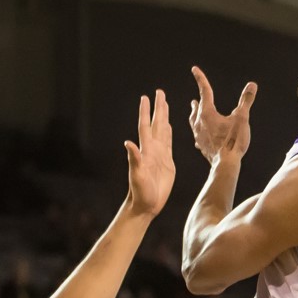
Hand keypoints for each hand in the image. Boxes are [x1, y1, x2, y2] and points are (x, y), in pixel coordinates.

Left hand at [123, 90, 175, 215]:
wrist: (146, 205)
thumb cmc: (140, 192)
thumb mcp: (137, 176)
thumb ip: (134, 159)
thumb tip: (128, 143)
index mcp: (146, 150)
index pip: (146, 126)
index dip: (146, 112)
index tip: (146, 97)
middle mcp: (152, 149)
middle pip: (156, 124)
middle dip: (158, 108)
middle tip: (159, 92)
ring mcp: (160, 155)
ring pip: (163, 130)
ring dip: (164, 117)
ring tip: (165, 104)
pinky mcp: (167, 162)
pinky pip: (169, 143)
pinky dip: (169, 132)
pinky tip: (169, 126)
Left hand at [188, 67, 255, 164]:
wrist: (226, 163)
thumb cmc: (233, 140)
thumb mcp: (242, 118)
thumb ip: (246, 100)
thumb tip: (252, 85)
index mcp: (208, 113)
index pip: (204, 91)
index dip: (200, 79)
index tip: (194, 69)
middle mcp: (200, 123)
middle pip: (197, 108)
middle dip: (197, 102)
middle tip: (194, 99)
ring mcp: (199, 135)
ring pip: (194, 122)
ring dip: (194, 115)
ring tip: (193, 112)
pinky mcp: (202, 146)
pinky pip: (198, 136)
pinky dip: (198, 131)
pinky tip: (199, 137)